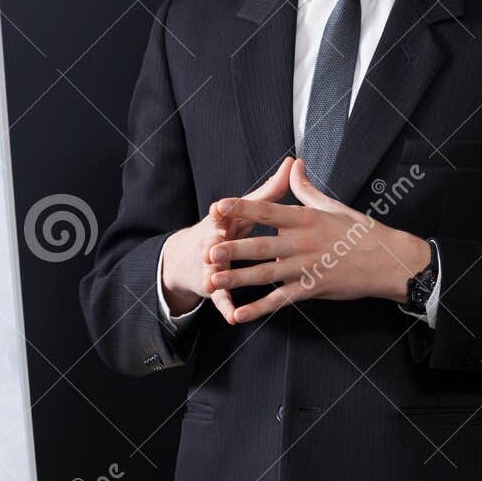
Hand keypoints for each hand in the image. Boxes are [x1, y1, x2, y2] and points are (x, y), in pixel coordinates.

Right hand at [160, 156, 294, 325]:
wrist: (189, 258)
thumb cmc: (226, 228)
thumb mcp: (244, 210)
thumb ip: (269, 191)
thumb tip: (292, 163)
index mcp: (223, 222)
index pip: (221, 213)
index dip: (221, 210)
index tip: (219, 207)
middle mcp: (214, 243)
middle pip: (215, 242)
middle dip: (215, 242)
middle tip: (217, 243)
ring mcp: (212, 267)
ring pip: (215, 271)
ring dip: (218, 276)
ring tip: (216, 281)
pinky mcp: (214, 289)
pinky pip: (222, 301)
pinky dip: (227, 308)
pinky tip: (234, 317)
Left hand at [206, 157, 429, 322]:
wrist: (387, 261)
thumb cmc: (361, 232)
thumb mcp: (333, 206)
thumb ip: (305, 189)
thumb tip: (293, 165)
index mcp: (306, 219)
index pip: (268, 211)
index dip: (242, 209)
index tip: (218, 207)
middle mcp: (303, 243)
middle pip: (261, 246)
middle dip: (232, 249)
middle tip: (207, 251)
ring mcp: (306, 268)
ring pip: (266, 275)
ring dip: (238, 279)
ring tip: (213, 281)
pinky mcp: (311, 289)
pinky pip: (280, 300)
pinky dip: (259, 308)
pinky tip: (238, 314)